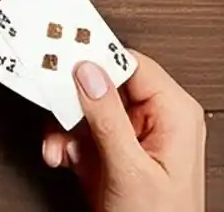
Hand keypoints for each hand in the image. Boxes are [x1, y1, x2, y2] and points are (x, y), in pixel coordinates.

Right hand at [42, 51, 206, 211]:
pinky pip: (77, 130)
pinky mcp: (110, 150)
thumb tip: (88, 73)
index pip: (131, 64)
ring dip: (61, 127)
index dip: (94, 57)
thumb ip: (108, 118)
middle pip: (100, 84)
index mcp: (173, 114)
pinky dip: (62, 143)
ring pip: (82, 107)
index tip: (61, 53)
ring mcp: (130, 135)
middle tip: (50, 105)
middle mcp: (153, 119)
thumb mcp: (132, 169)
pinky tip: (61, 158)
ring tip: (58, 147)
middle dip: (69, 101)